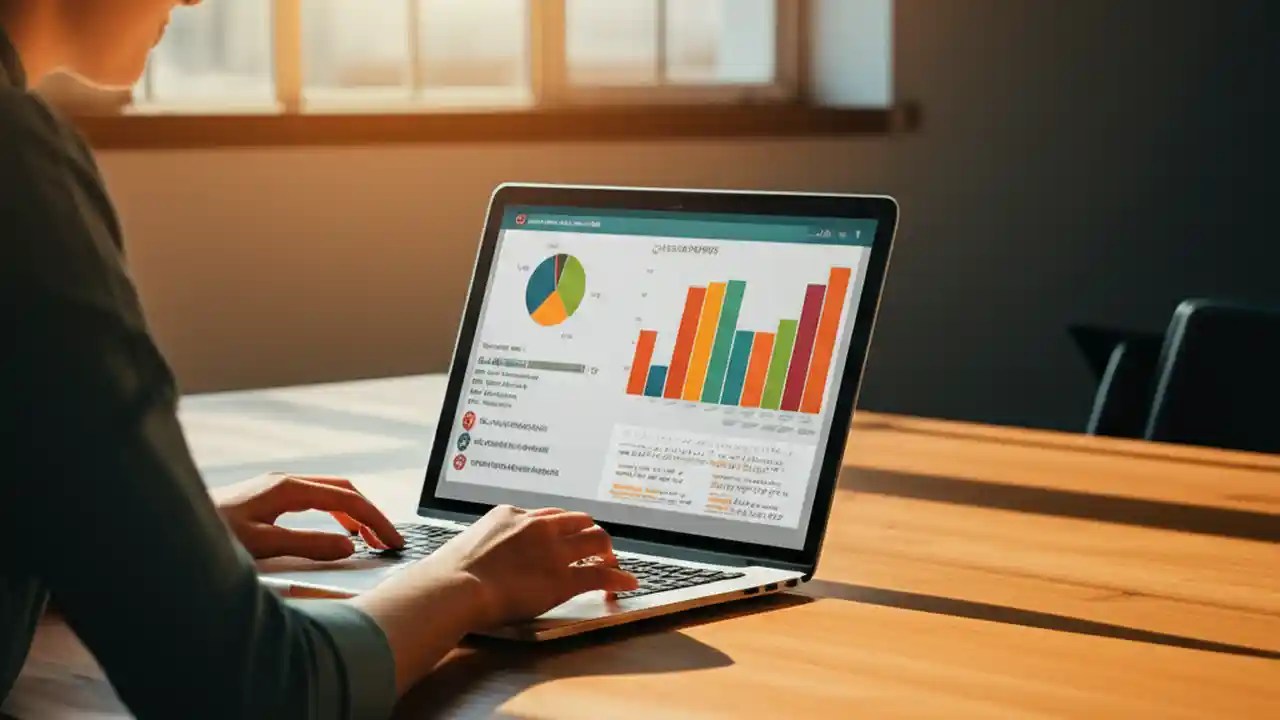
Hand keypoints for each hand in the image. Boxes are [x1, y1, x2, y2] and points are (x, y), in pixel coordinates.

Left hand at [213, 473, 403, 559]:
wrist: (162, 532)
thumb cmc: (206, 539)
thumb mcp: (262, 546)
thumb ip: (307, 546)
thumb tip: (348, 546)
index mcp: (286, 488)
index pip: (346, 499)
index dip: (374, 521)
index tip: (391, 541)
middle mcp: (282, 483)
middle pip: (342, 490)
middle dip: (369, 515)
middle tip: (388, 542)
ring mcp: (274, 489)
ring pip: (329, 494)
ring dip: (353, 514)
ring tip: (369, 540)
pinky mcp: (265, 501)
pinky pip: (313, 501)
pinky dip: (334, 515)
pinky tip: (336, 533)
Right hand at [353, 505, 636, 692]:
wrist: (455, 587)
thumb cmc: (451, 572)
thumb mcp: (472, 541)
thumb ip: (491, 540)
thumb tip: (490, 552)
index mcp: (513, 514)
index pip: (551, 515)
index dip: (564, 527)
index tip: (568, 536)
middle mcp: (538, 526)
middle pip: (580, 521)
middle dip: (590, 534)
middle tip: (595, 549)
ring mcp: (554, 551)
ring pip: (597, 540)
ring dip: (608, 552)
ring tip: (612, 563)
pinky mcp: (563, 578)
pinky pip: (601, 574)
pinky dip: (618, 577)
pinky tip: (627, 583)